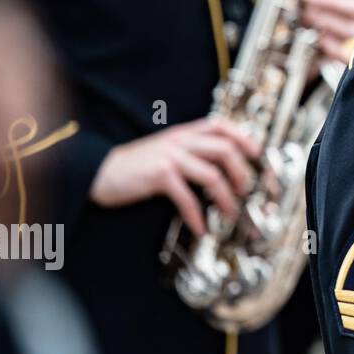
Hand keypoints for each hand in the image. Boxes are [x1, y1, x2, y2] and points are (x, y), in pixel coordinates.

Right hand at [89, 118, 260, 234]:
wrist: (96, 171)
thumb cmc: (132, 166)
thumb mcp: (163, 151)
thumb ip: (188, 153)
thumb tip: (218, 170)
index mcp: (182, 134)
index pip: (221, 126)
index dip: (243, 137)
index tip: (257, 154)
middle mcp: (179, 141)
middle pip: (225, 149)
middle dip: (242, 172)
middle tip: (246, 190)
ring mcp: (169, 157)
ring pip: (212, 174)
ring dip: (226, 198)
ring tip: (230, 213)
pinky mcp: (159, 175)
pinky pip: (187, 197)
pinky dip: (197, 215)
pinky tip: (201, 228)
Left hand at [301, 0, 353, 62]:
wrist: (303, 42)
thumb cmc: (307, 12)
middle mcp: (353, 13)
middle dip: (331, 2)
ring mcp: (349, 32)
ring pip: (350, 30)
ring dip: (325, 22)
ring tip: (306, 18)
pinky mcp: (341, 53)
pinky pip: (344, 55)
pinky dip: (331, 48)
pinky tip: (317, 40)